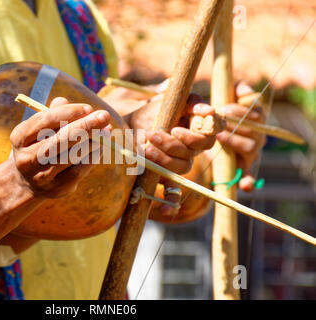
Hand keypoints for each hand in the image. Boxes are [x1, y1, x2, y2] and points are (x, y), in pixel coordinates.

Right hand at [10, 97, 110, 198]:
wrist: (28, 181)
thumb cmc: (39, 145)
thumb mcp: (40, 128)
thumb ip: (56, 113)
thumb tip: (77, 107)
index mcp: (20, 137)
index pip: (45, 121)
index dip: (68, 113)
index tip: (88, 108)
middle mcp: (27, 158)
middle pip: (59, 140)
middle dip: (85, 126)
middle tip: (105, 116)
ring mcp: (41, 176)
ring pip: (71, 156)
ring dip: (92, 141)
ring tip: (106, 131)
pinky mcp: (56, 189)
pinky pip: (78, 171)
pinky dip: (92, 157)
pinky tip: (101, 147)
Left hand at [135, 94, 222, 215]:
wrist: (126, 126)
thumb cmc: (150, 112)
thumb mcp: (168, 102)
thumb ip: (190, 101)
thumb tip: (209, 110)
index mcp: (197, 128)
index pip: (212, 132)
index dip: (197, 135)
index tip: (175, 130)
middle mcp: (192, 148)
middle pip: (195, 151)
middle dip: (174, 145)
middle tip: (153, 135)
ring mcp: (180, 163)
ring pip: (183, 167)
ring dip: (164, 159)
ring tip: (145, 149)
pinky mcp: (166, 176)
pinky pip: (175, 193)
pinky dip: (171, 202)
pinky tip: (164, 210)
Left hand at [214, 82, 266, 191]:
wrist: (209, 138)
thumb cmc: (220, 115)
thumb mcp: (227, 98)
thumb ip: (236, 90)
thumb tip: (241, 88)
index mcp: (256, 116)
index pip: (255, 110)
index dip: (239, 109)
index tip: (222, 108)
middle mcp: (259, 134)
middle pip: (253, 129)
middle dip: (234, 124)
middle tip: (217, 121)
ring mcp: (253, 152)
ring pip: (250, 147)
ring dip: (234, 141)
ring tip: (219, 137)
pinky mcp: (244, 167)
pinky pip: (249, 175)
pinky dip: (248, 181)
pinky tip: (245, 185)